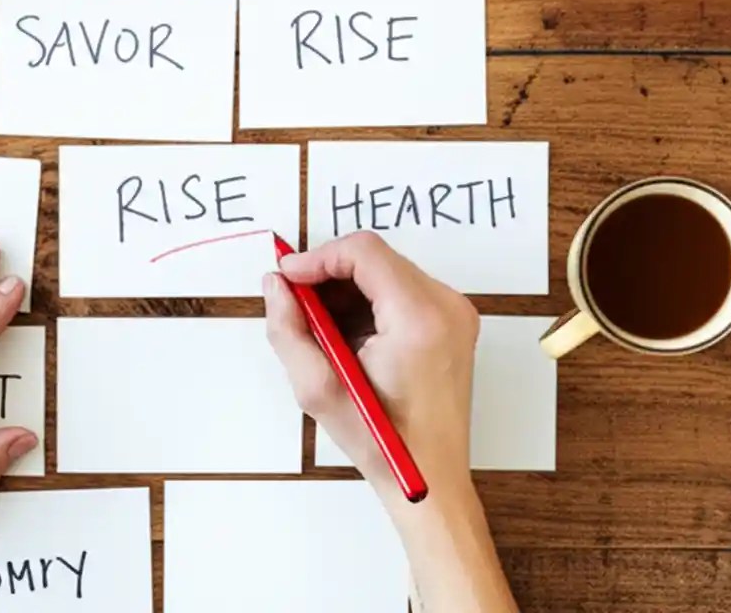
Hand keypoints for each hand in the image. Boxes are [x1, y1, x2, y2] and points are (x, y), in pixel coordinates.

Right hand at [265, 232, 517, 611]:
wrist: (430, 478)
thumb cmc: (383, 442)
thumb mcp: (318, 389)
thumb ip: (288, 329)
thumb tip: (276, 285)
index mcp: (419, 319)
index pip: (364, 252)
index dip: (317, 258)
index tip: (287, 277)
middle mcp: (446, 307)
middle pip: (375, 258)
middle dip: (327, 275)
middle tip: (295, 304)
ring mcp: (454, 314)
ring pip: (386, 272)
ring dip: (345, 290)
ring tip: (321, 330)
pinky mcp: (451, 323)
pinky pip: (400, 290)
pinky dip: (366, 302)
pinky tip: (347, 337)